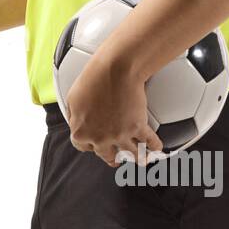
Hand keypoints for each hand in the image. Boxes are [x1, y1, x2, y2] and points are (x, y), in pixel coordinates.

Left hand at [65, 51, 163, 167]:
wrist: (114, 70)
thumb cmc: (93, 79)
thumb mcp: (72, 99)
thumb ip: (73, 116)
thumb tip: (75, 121)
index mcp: (81, 132)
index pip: (83, 147)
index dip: (90, 146)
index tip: (95, 145)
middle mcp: (100, 138)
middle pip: (107, 155)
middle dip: (113, 157)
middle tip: (118, 157)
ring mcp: (120, 135)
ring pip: (131, 154)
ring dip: (137, 157)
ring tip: (142, 158)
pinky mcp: (138, 127)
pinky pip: (149, 142)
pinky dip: (154, 146)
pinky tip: (156, 148)